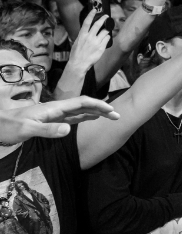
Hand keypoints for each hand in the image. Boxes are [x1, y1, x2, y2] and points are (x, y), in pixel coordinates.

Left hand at [0, 96, 118, 144]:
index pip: (80, 103)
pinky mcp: (51, 121)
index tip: (111, 111)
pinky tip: (90, 119)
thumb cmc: (10, 126)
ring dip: (95, 113)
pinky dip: (84, 117)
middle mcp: (56, 109)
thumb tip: (69, 130)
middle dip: (101, 109)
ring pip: (79, 111)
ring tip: (110, 116)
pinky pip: (72, 118)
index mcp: (53, 108)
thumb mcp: (28, 129)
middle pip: (83, 105)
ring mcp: (54, 114)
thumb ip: (48, 130)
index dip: (97, 105)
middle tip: (118, 115)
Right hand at [68, 13, 110, 71]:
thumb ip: (83, 36)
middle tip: (106, 16)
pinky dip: (107, 38)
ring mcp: (96, 42)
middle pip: (98, 25)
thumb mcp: (77, 42)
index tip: (94, 9)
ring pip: (104, 32)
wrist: (79, 64)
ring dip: (106, 30)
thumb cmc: (76, 54)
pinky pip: (107, 39)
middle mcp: (89, 37)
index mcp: (82, 35)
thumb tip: (87, 31)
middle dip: (103, 19)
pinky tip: (106, 39)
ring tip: (106, 31)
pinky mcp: (101, 48)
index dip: (91, 15)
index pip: (86, 22)